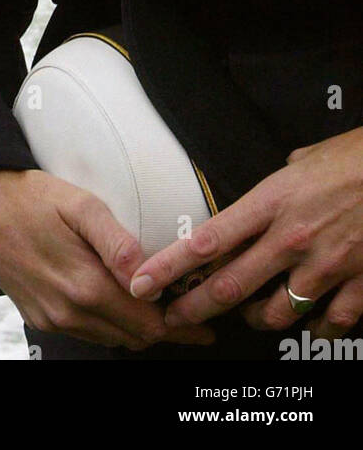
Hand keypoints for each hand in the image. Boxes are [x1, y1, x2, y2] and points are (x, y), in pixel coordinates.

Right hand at [0, 169, 215, 349]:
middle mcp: (69, 312)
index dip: (181, 326)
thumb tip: (145, 271)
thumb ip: (114, 239)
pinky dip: (109, 324)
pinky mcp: (39, 317)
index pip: (147, 324)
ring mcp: (52, 319)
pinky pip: (86, 331)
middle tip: (191, 315)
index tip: (205, 323)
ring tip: (160, 310)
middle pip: (133, 337)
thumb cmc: (26, 198)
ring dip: (137, 328)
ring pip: (111, 338)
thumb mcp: (76, 204)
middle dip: (165, 330)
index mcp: (84, 286)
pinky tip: (117, 303)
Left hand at [125, 126, 362, 340]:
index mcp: (271, 202)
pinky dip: (316, 327)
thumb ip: (275, 187)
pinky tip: (310, 320)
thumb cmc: (352, 158)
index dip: (170, 265)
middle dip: (194, 308)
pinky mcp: (358, 283)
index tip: (144, 279)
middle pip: (231, 286)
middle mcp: (292, 238)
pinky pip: (329, 323)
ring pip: (276, 314)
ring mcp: (325, 265)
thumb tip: (262, 196)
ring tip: (250, 315)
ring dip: (256, 319)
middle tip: (172, 318)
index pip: (208, 239)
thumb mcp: (300, 161)